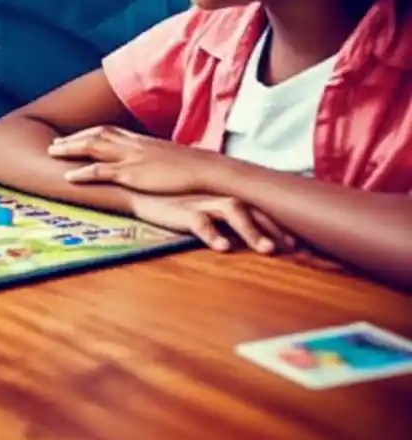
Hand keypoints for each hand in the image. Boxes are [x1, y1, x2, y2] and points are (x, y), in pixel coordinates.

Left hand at [50, 125, 231, 194]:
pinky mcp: (132, 173)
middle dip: (72, 139)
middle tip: (53, 143)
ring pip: (92, 147)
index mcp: (141, 140)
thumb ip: (156, 160)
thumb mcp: (169, 159)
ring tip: (50, 153)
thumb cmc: (193, 169)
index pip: (108, 130)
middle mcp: (132, 144)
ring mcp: (131, 157)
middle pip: (94, 135)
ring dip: (69, 149)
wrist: (208, 170)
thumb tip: (151, 165)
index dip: (88, 133)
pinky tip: (66, 176)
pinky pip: (100, 171)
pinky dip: (82, 172)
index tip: (74, 136)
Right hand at [129, 192, 295, 254]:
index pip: (261, 208)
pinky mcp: (181, 210)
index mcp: (227, 194)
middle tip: (295, 249)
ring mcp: (202, 201)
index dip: (282, 225)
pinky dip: (213, 234)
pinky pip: (200, 222)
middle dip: (276, 230)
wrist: (139, 189)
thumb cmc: (176, 201)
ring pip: (234, 212)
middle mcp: (220, 195)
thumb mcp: (204, 206)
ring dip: (252, 231)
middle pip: (255, 210)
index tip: (299, 245)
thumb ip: (225, 217)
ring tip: (267, 250)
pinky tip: (223, 248)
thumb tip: (249, 235)